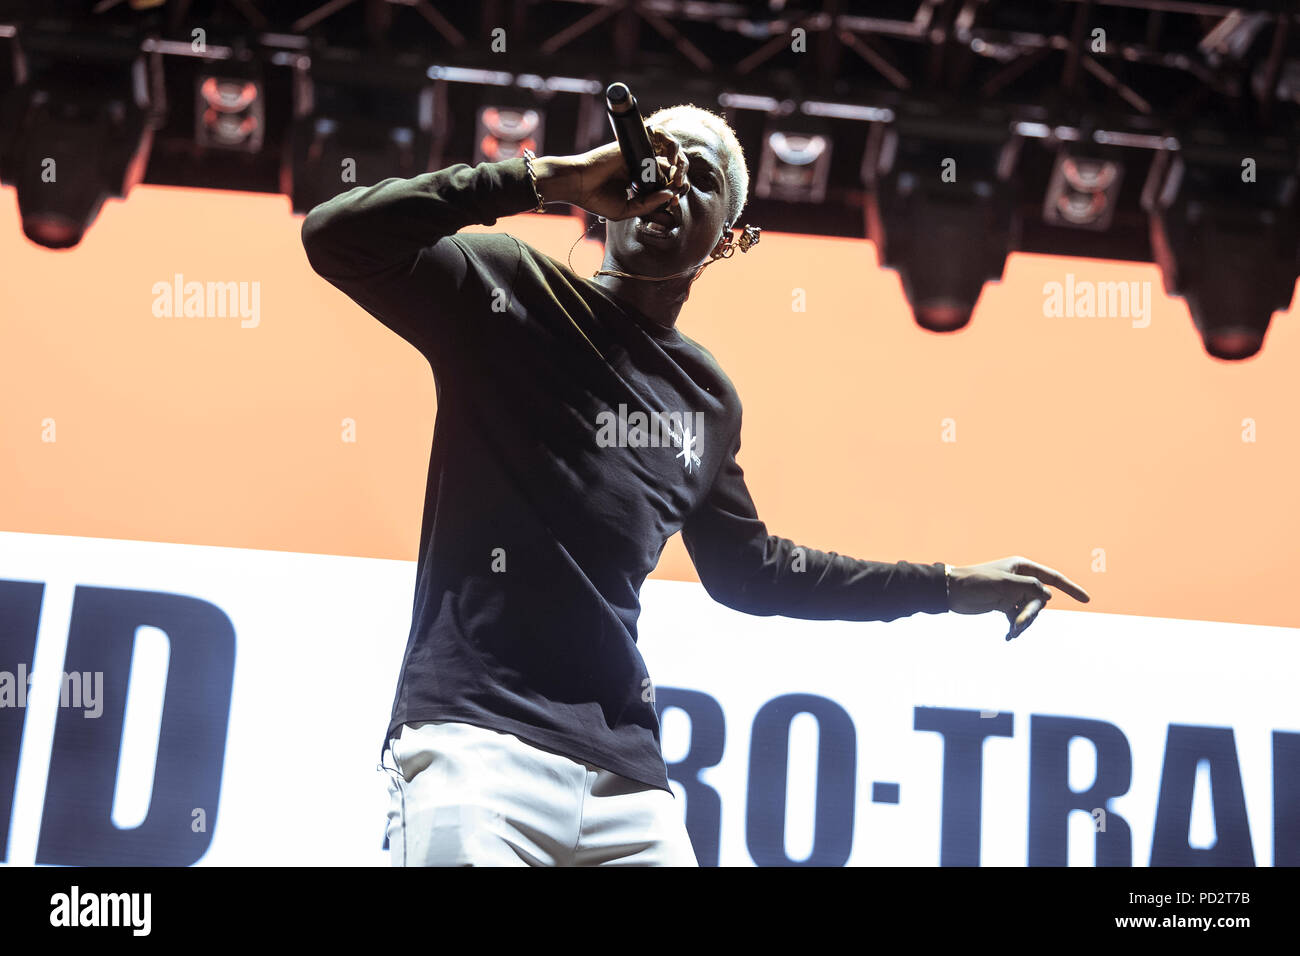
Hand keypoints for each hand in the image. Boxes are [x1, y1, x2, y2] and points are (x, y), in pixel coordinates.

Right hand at [534, 127, 688, 221]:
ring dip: (679, 167)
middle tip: (679, 192)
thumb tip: (670, 196)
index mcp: (636, 182)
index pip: (661, 184)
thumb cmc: (595, 198)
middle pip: (669, 169)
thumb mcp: (625, 210)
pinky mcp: (635, 144)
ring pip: (668, 155)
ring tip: (677, 181)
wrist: (576, 183)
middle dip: (679, 180)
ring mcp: (637, 154)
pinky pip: (660, 142)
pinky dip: (671, 150)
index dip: (672, 193)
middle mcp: (639, 166)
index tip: (673, 204)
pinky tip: (673, 166)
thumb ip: (647, 205)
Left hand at [947, 556, 1090, 639]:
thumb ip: (1030, 587)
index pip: (1053, 578)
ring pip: (1030, 611)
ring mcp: (1013, 593)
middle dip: (1031, 613)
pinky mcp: (1004, 605)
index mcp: (1023, 567)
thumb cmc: (976, 582)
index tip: (1087, 599)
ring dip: (1023, 622)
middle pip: (1040, 600)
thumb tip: (1048, 596)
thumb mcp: (1006, 584)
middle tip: (1018, 624)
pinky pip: (1018, 618)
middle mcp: (1021, 579)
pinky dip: (1015, 627)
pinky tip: (1008, 636)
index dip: (1071, 588)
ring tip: (1011, 632)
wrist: (951, 592)